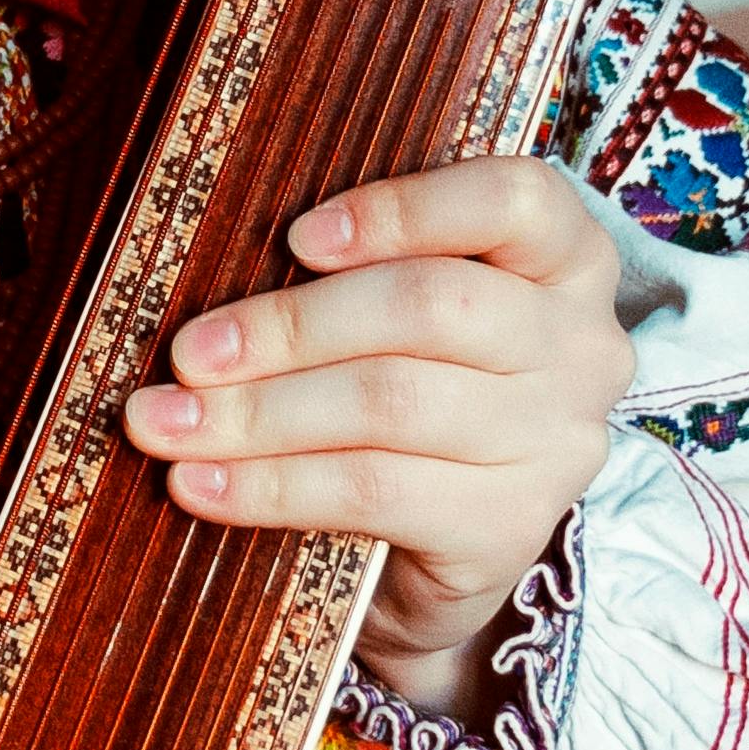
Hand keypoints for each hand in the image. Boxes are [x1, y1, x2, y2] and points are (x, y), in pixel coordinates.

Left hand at [122, 156, 630, 718]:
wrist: (440, 548)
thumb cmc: (406, 383)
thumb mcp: (395, 310)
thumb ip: (346, 271)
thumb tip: (210, 266)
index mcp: (565, 258)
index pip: (513, 201)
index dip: (403, 210)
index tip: (297, 238)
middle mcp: (581, 346)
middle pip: (430, 308)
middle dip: (291, 327)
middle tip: (190, 353)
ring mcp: (555, 443)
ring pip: (391, 404)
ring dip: (259, 415)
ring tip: (166, 422)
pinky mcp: (511, 529)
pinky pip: (373, 492)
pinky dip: (271, 486)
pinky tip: (200, 485)